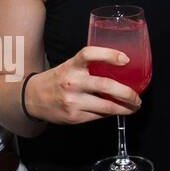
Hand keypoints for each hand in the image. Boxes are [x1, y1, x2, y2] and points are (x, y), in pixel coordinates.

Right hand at [23, 45, 141, 124]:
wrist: (32, 98)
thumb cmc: (57, 80)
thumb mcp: (69, 67)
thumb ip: (89, 67)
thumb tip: (119, 71)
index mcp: (71, 66)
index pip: (90, 54)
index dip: (109, 54)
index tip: (126, 59)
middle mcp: (72, 82)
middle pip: (105, 85)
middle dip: (127, 93)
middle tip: (137, 97)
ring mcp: (73, 101)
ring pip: (106, 106)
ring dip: (124, 108)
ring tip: (133, 107)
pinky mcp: (74, 116)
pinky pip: (98, 116)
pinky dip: (110, 114)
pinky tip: (116, 111)